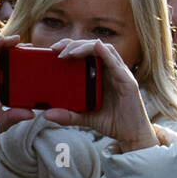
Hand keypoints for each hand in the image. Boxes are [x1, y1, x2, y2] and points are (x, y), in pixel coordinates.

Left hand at [41, 39, 157, 150]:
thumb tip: (46, 114)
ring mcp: (119, 74)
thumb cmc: (110, 121)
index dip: (69, 46)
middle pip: (92, 46)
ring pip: (104, 49)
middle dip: (73, 43)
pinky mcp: (128, 82)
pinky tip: (97, 48)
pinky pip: (116, 64)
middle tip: (55, 49)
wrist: (130, 134)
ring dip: (85, 47)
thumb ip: (67, 115)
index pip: (84, 51)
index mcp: (99, 74)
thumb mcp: (84, 118)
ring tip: (70, 52)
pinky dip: (106, 54)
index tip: (51, 50)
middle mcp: (109, 70)